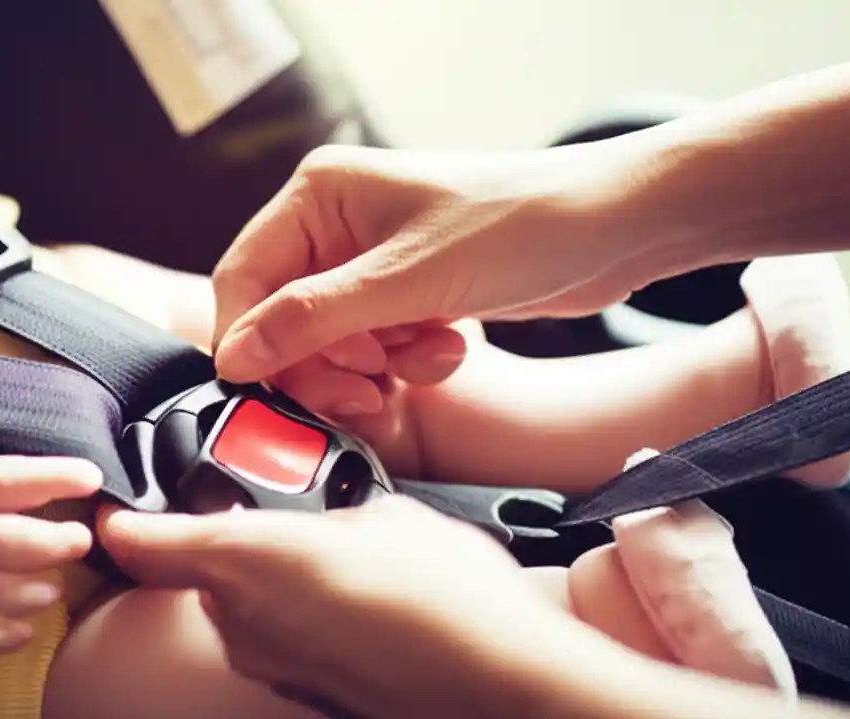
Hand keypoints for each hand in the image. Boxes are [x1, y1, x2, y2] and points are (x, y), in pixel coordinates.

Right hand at [0, 455, 100, 652]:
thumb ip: (10, 486)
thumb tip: (80, 479)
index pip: (12, 480)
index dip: (55, 477)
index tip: (93, 477)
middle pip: (16, 543)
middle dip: (58, 543)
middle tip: (80, 540)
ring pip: (4, 593)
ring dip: (36, 593)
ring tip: (50, 588)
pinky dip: (7, 636)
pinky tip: (25, 629)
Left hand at [97, 495, 585, 718]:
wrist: (499, 676)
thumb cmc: (444, 589)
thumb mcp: (385, 513)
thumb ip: (331, 512)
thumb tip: (329, 519)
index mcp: (244, 558)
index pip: (140, 543)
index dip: (120, 523)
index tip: (116, 508)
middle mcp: (240, 617)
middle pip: (195, 574)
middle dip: (223, 546)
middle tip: (273, 519)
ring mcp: (268, 663)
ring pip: (237, 610)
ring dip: (266, 585)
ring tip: (331, 565)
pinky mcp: (299, 693)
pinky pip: (275, 642)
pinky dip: (296, 621)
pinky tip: (353, 607)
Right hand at [210, 143, 665, 391]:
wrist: (614, 228)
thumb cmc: (519, 225)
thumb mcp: (405, 280)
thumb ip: (310, 320)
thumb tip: (234, 358)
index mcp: (320, 195)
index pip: (245, 279)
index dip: (253, 343)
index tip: (270, 393)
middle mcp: (337, 225)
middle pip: (283, 320)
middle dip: (324, 364)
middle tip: (366, 391)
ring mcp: (372, 261)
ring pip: (330, 344)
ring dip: (375, 367)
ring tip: (425, 356)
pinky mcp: (407, 293)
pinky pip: (376, 348)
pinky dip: (406, 361)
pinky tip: (450, 346)